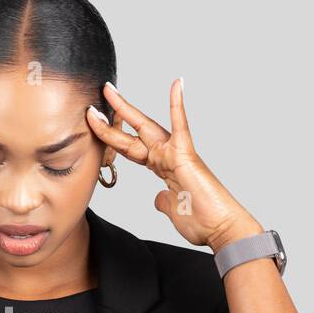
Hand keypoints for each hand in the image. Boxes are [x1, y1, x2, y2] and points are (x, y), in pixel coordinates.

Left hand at [88, 79, 261, 251]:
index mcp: (161, 168)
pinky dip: (178, 105)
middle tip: (92, 104)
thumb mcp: (172, 210)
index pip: (131, 149)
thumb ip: (163, 201)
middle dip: (110, 120)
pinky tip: (176, 84)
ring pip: (144, 127)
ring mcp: (175, 154)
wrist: (220, 229)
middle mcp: (166, 157)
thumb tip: (158, 198)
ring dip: (125, 110)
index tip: (97, 126)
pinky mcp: (187, 155)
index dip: (112, 138)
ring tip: (108, 91)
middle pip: (131, 134)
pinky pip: (181, 125)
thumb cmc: (201, 221)